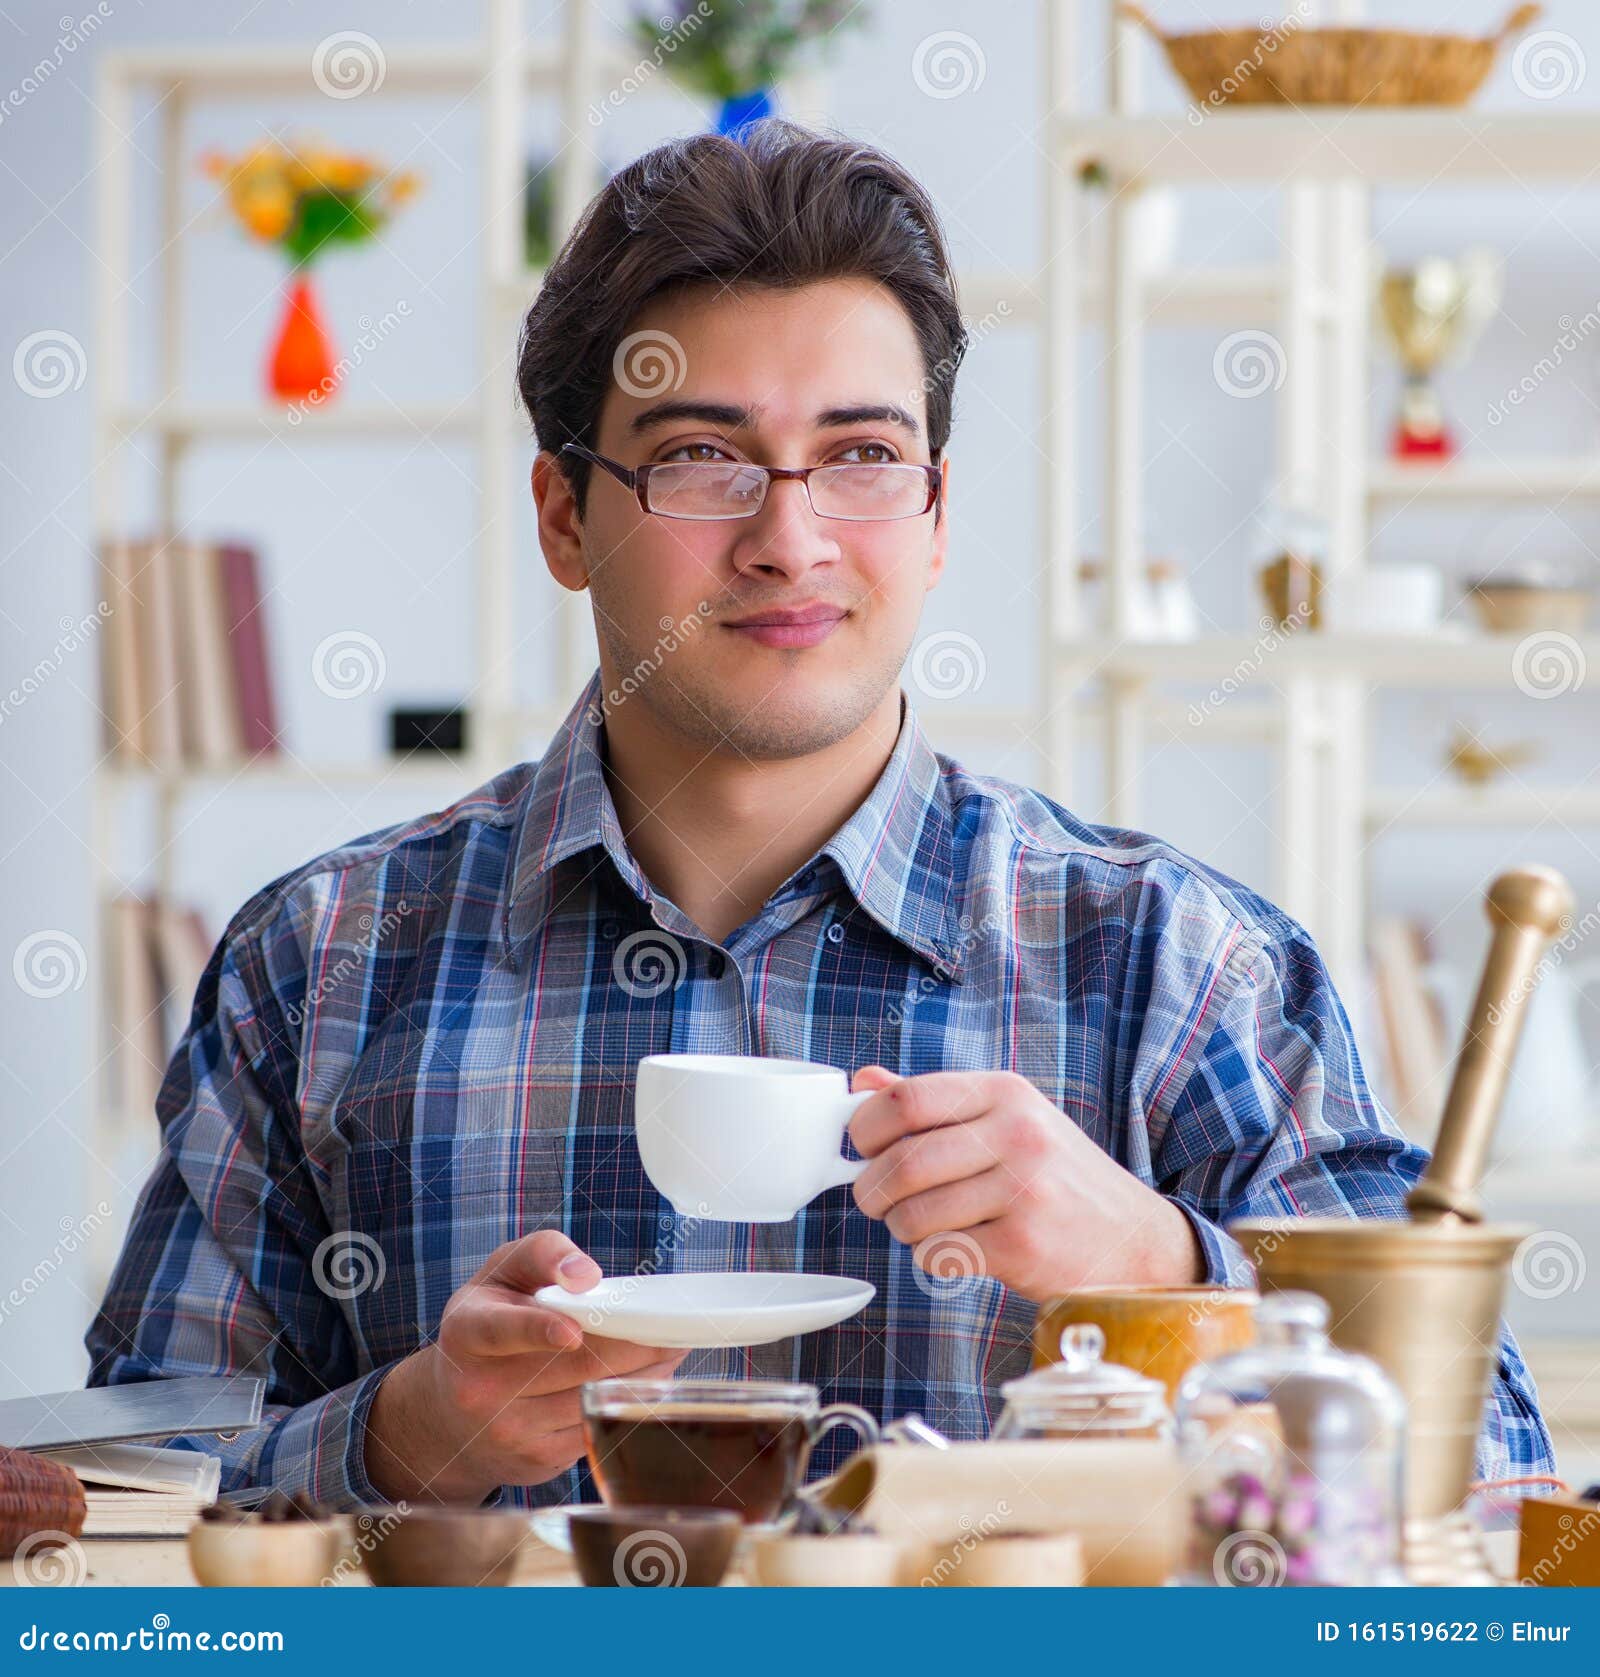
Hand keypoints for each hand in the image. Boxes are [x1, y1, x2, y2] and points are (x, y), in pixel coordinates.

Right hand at [364, 1230, 687, 1503]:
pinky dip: (631, 1401)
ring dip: (645, 1374)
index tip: (573, 1332)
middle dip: (635, 1344)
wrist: (450, 1413)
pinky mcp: (537, 1462)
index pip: (504, 1331)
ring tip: (672, 1349)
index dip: (540, 1331)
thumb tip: (587, 1276)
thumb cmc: (490, 1321)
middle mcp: (481, 1390)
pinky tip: (650, 1380)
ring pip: (595, 1397)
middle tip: (675, 1328)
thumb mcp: (501, 1273)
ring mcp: (510, 1432)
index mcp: (469, 1333)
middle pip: (576, 1365)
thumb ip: (543, 1254)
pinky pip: (597, 1426)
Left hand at [846, 1066, 1202, 1301]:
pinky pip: (939, 1252)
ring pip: (913, 1213)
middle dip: (870, 1188)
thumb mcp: (1005, 1121)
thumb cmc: (1056, 1179)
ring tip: (921, 1224)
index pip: (907, 1097)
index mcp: (1005, 1093)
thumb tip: (861, 1082)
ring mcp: (1023, 1190)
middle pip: (902, 1161)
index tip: (861, 1147)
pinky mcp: (1022, 1245)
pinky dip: (932, 1256)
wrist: (1134, 1242)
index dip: (866, 1126)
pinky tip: (958, 1247)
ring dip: (901, 1227)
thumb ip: (932, 1103)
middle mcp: (1017, 1133)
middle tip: (873, 1199)